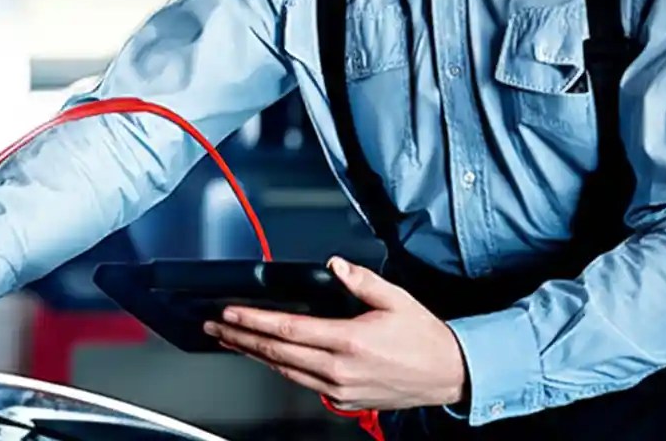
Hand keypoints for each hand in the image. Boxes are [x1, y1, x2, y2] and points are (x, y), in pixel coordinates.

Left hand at [204, 257, 466, 411]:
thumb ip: (361, 280)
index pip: (288, 329)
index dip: (254, 320)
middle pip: (276, 353)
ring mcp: (340, 389)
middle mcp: (340, 369)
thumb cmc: (425, 339)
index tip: (230, 313)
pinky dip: (281, 369)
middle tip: (216, 326)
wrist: (449, 375)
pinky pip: (303, 384)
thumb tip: (335, 264)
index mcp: (349, 341)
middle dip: (241, 337)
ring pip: (285, 371)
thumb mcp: (396, 299)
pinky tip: (269, 359)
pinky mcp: (344, 401)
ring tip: (232, 341)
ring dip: (254, 355)